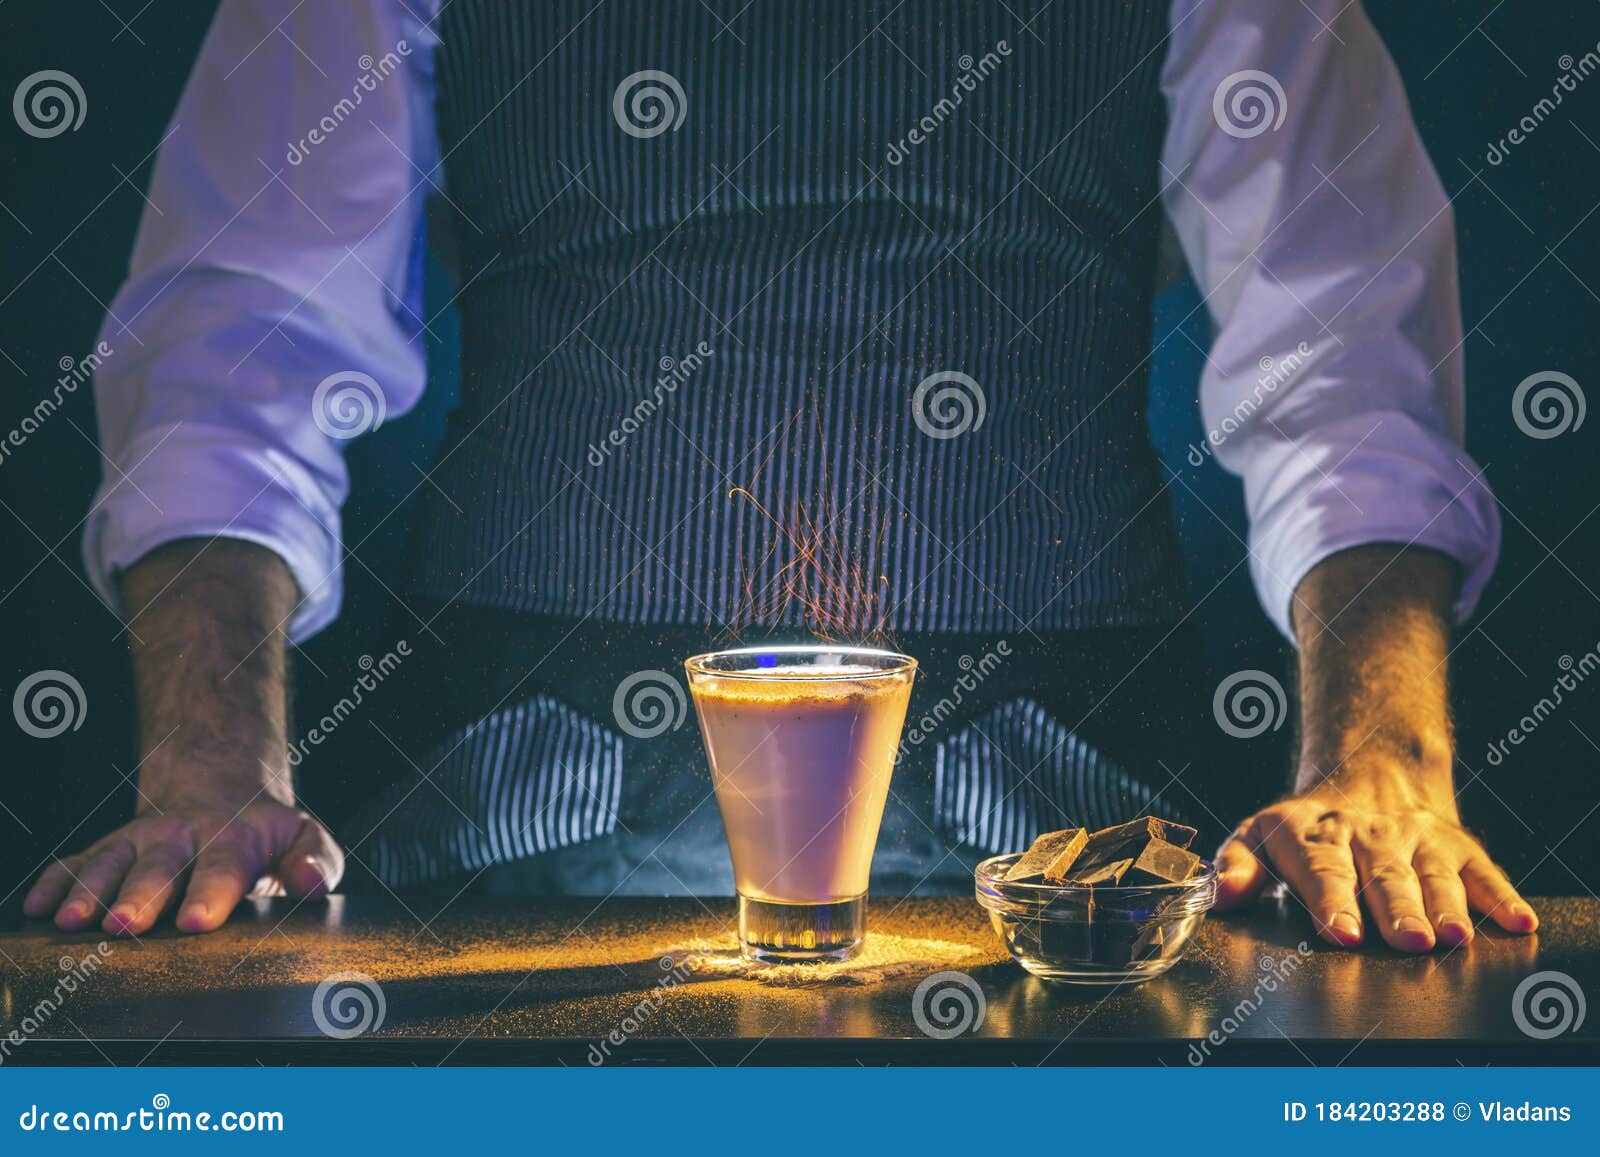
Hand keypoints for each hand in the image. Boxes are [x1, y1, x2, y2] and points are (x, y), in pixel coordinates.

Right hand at [22, 799, 341, 935]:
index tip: (199, 921)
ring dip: (88, 891)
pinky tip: (37, 908)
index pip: (222, 867)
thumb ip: (315, 860)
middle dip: (140, 897)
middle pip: (158, 868)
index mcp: (232, 838)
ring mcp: (138, 841)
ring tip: (72, 921)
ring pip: (109, 863)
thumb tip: (312, 886)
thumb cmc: (264, 834)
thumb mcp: (303, 837)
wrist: (220, 791)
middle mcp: (180, 837)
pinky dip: (53, 882)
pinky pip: (73, 862)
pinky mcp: (106, 849)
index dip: (210, 893)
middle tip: (124, 926)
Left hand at [1214, 787, 1536, 952]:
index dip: (1333, 902)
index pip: (1323, 871)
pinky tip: (1517, 921)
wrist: (1365, 778)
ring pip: (1434, 875)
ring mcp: (1417, 841)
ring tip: (1453, 936)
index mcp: (1315, 837)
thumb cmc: (1305, 830)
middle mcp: (1369, 838)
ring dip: (1447, 906)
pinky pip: (1483, 872)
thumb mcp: (1257, 836)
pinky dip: (1502, 896)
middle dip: (1397, 910)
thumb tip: (1220, 896)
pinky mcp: (1457, 846)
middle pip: (1384, 877)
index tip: (1343, 932)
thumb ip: (1236, 866)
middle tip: (1408, 941)